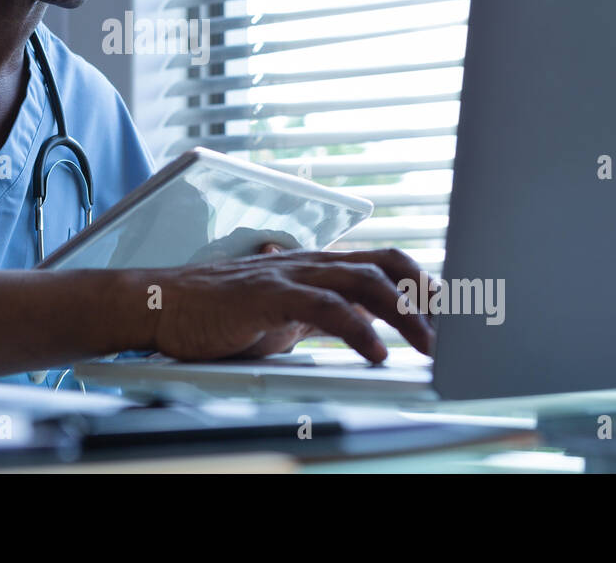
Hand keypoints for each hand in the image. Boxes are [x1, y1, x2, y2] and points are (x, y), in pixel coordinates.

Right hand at [144, 247, 437, 363]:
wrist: (160, 305)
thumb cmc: (218, 313)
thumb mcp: (283, 315)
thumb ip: (321, 315)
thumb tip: (363, 328)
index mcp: (315, 266)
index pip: (384, 263)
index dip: (422, 284)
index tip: (454, 314)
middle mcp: (309, 261)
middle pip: (387, 266)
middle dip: (427, 297)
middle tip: (455, 332)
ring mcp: (289, 274)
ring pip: (364, 282)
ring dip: (405, 315)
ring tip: (429, 345)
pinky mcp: (267, 294)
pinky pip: (323, 308)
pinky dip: (357, 330)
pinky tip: (376, 354)